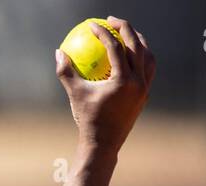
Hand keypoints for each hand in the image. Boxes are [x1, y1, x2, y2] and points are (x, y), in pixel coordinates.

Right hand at [56, 16, 155, 153]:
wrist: (104, 144)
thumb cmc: (87, 119)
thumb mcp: (75, 95)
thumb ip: (66, 72)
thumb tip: (58, 52)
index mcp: (123, 81)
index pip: (115, 47)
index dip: (103, 32)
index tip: (92, 25)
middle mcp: (138, 82)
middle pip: (136, 45)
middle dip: (124, 28)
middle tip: (110, 20)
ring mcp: (145, 88)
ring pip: (147, 55)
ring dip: (138, 40)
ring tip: (125, 34)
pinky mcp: (145, 94)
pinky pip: (148, 69)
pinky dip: (141, 57)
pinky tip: (130, 55)